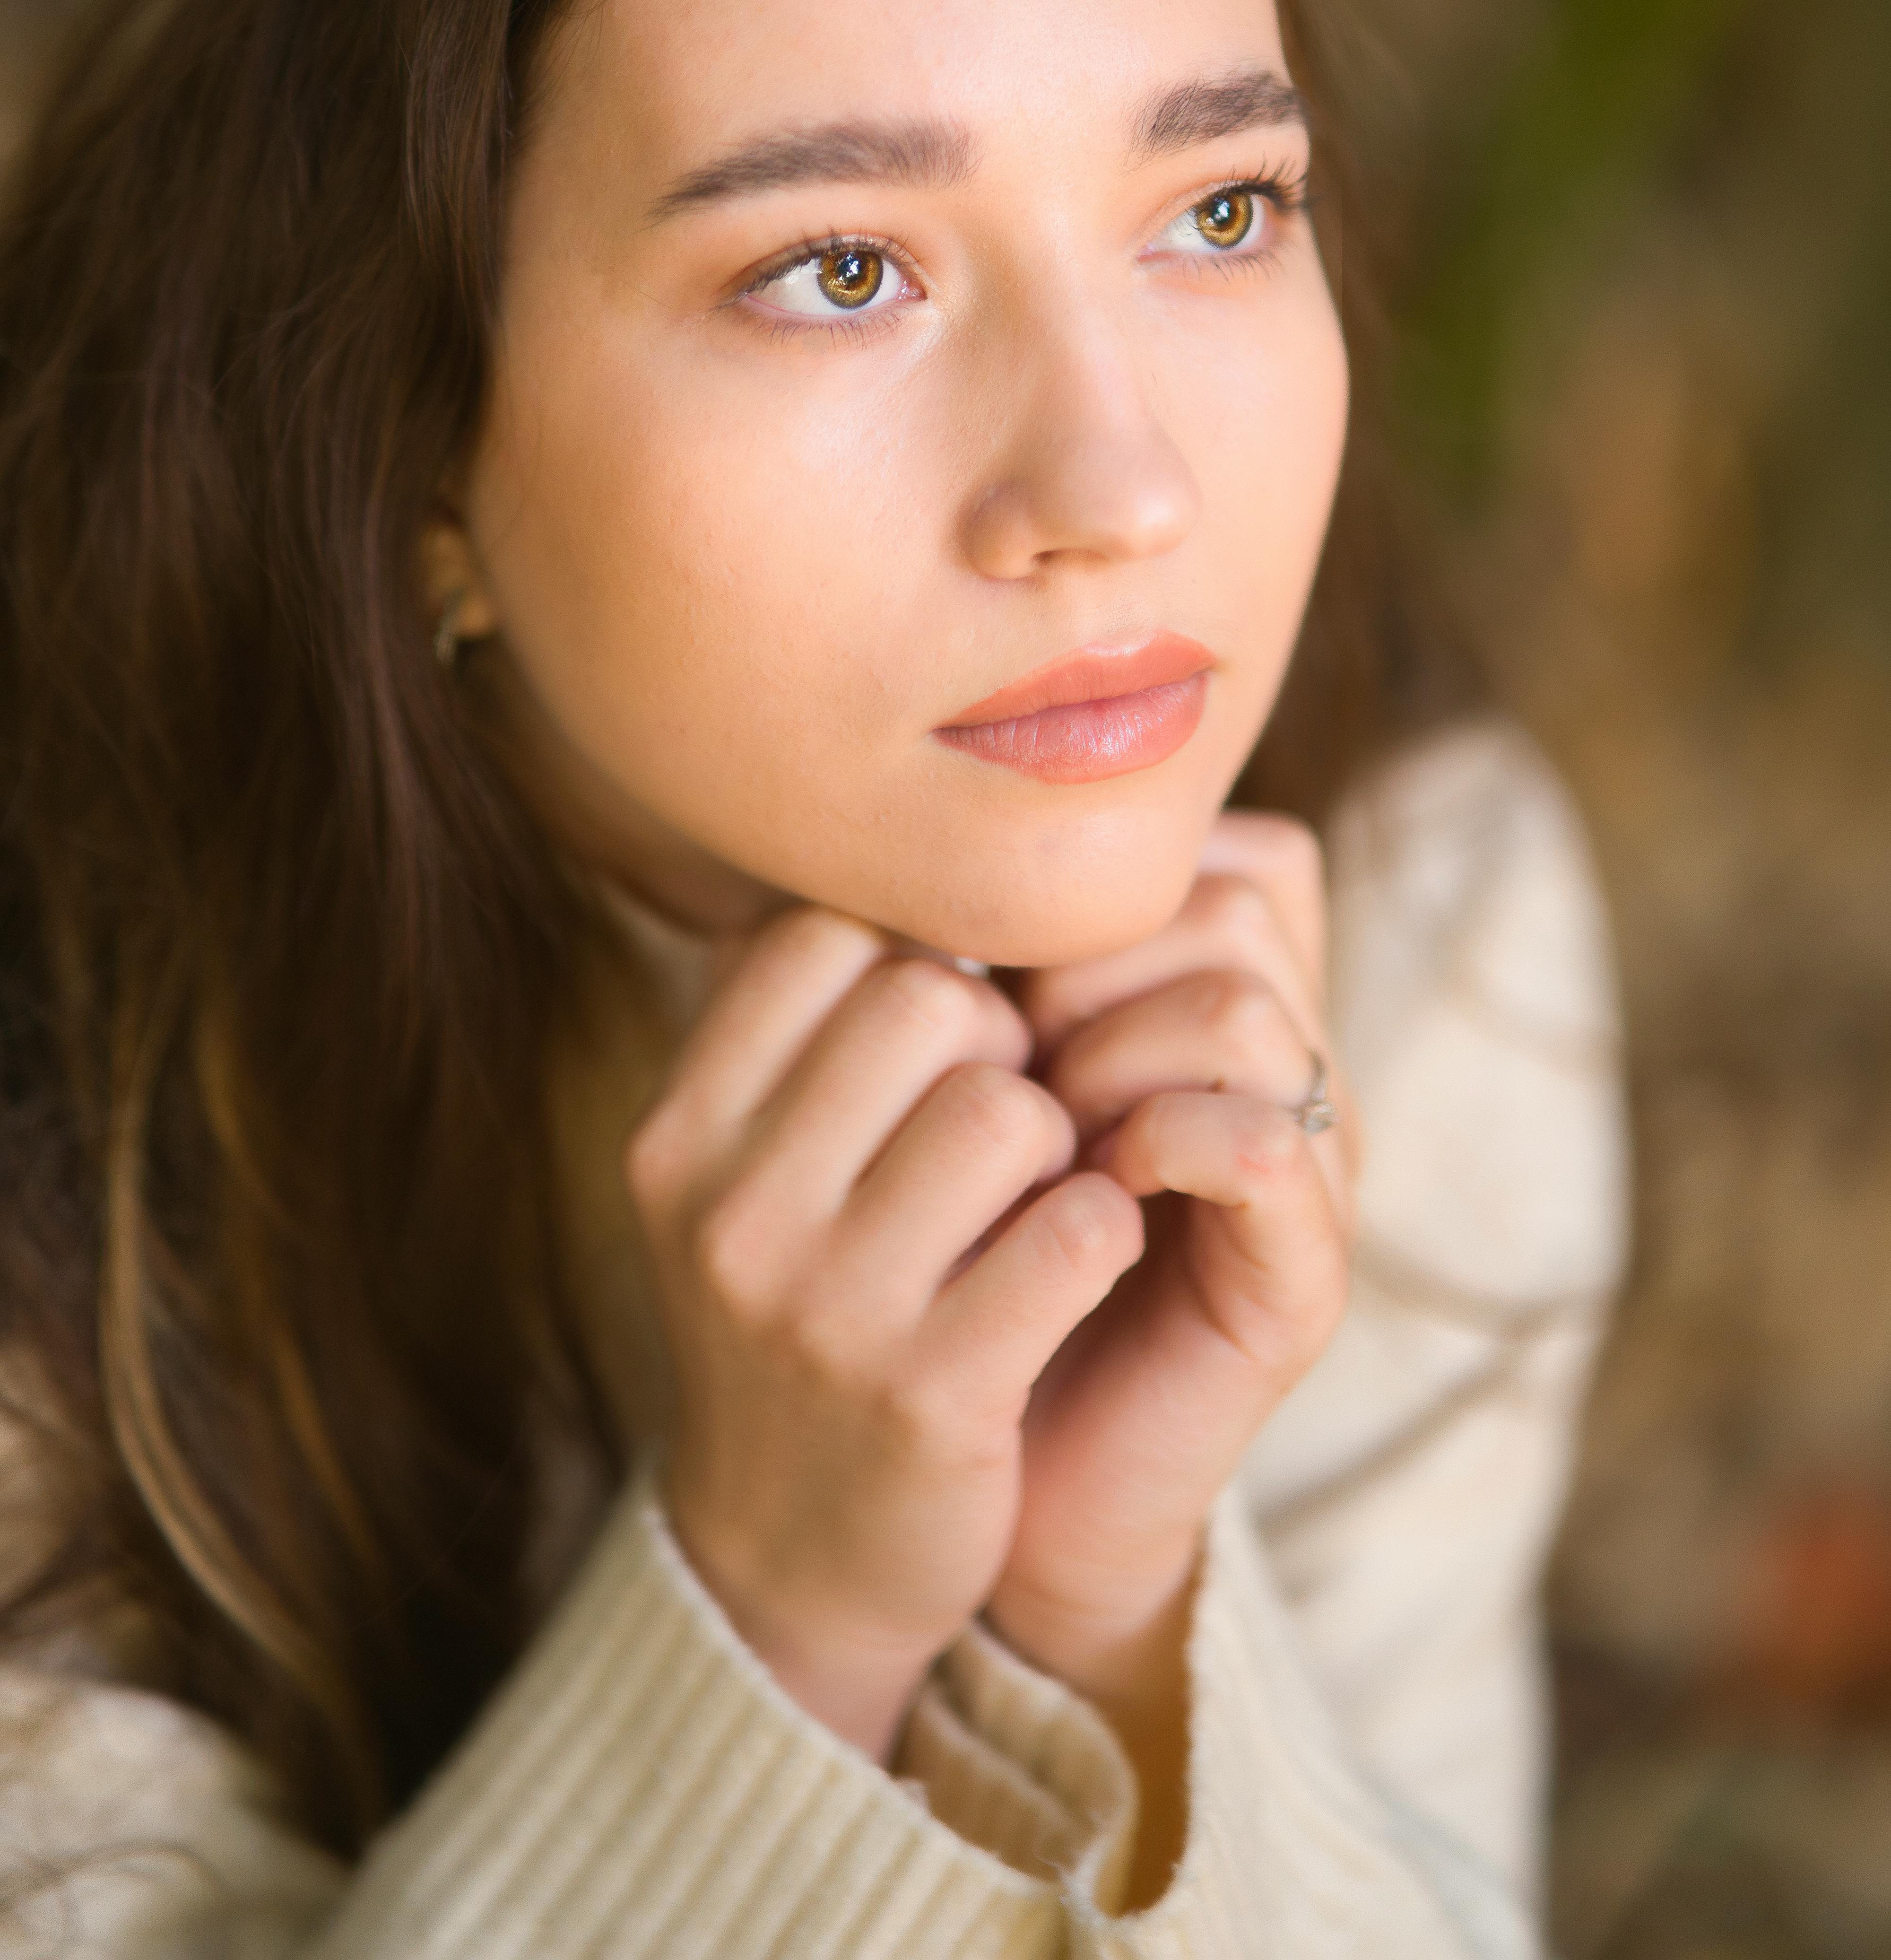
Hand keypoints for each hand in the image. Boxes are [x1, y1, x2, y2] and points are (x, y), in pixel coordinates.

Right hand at [624, 907, 1144, 1760]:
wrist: (792, 1561)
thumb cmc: (803, 1313)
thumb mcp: (748, 1171)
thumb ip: (810, 1031)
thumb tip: (921, 876)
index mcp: (679, 1133)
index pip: (827, 935)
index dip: (919, 965)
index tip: (936, 1044)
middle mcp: (730, 1211)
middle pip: (935, 1001)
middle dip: (999, 1049)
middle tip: (1000, 1130)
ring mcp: (825, 1308)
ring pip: (1014, 1107)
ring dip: (1056, 1147)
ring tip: (1028, 1205)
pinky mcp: (932, 1394)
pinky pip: (1079, 1227)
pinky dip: (1102, 1231)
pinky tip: (1072, 1269)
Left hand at [987, 814, 1354, 1696]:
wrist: (980, 1477)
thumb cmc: (950, 1255)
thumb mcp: (955, 1086)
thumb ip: (984, 967)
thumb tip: (935, 849)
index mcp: (1211, 1000)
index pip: (1204, 846)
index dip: (1081, 892)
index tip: (989, 979)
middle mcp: (1282, 1066)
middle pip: (1227, 903)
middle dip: (1088, 969)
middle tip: (1013, 1062)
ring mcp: (1308, 1167)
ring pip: (1246, 1010)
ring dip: (1116, 1055)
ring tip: (1048, 1136)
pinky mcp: (1302, 1277)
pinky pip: (1268, 1145)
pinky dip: (1165, 1142)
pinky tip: (1096, 1188)